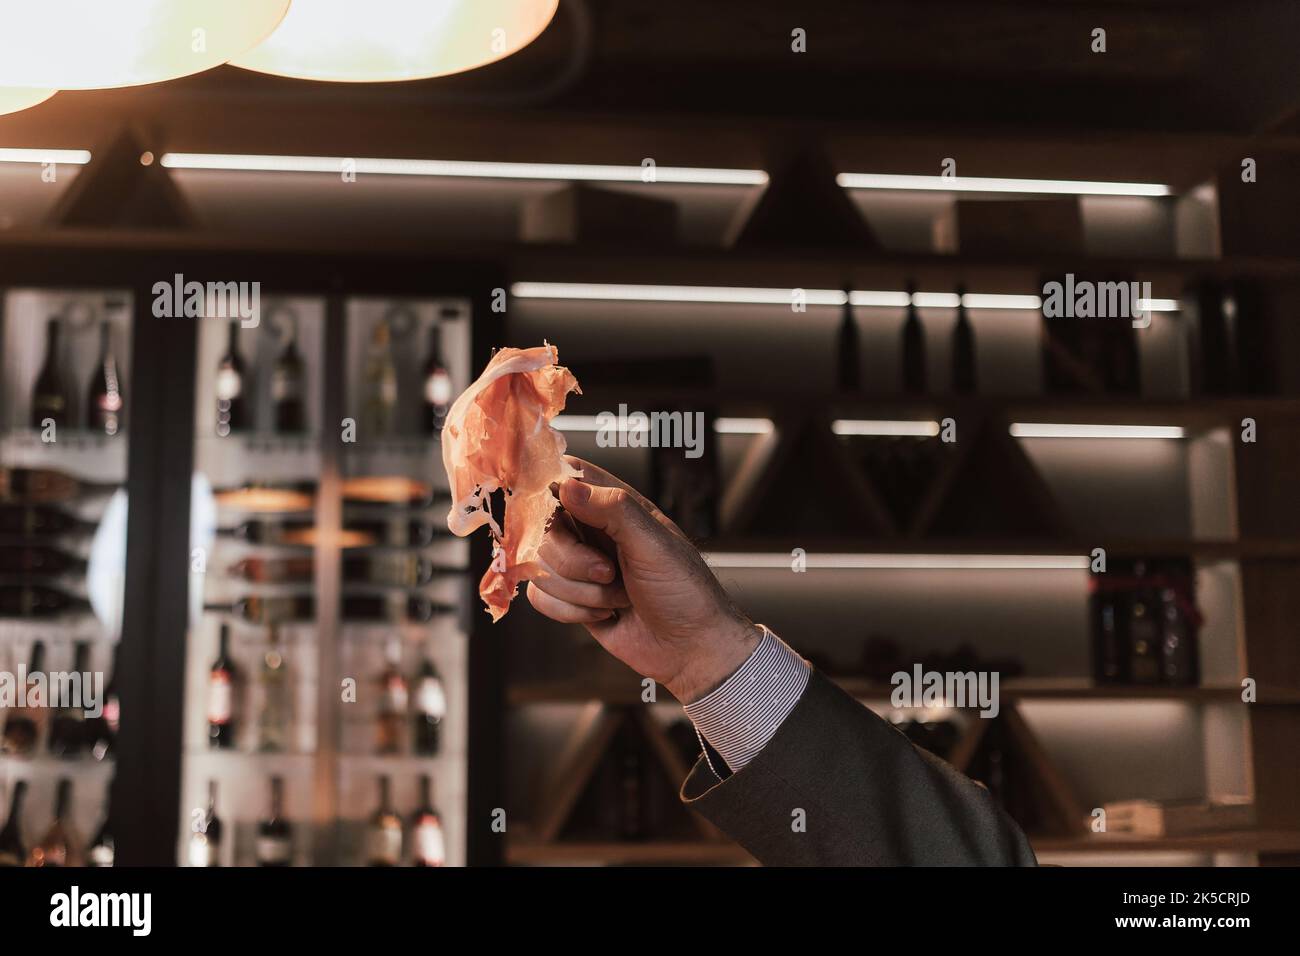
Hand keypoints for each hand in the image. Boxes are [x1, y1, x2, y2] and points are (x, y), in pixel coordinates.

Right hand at [527, 457, 759, 702]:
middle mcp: (593, 531)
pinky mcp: (570, 598)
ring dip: (579, 591)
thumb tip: (567, 484)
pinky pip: (540, 597)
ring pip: (540, 566)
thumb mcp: (654, 543)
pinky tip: (605, 613)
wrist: (690, 648)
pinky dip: (569, 611)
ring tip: (618, 597)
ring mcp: (579, 565)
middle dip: (573, 561)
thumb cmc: (684, 590)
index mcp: (616, 506)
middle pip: (544, 530)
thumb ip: (613, 509)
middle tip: (609, 573)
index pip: (567, 476)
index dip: (550, 487)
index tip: (556, 512)